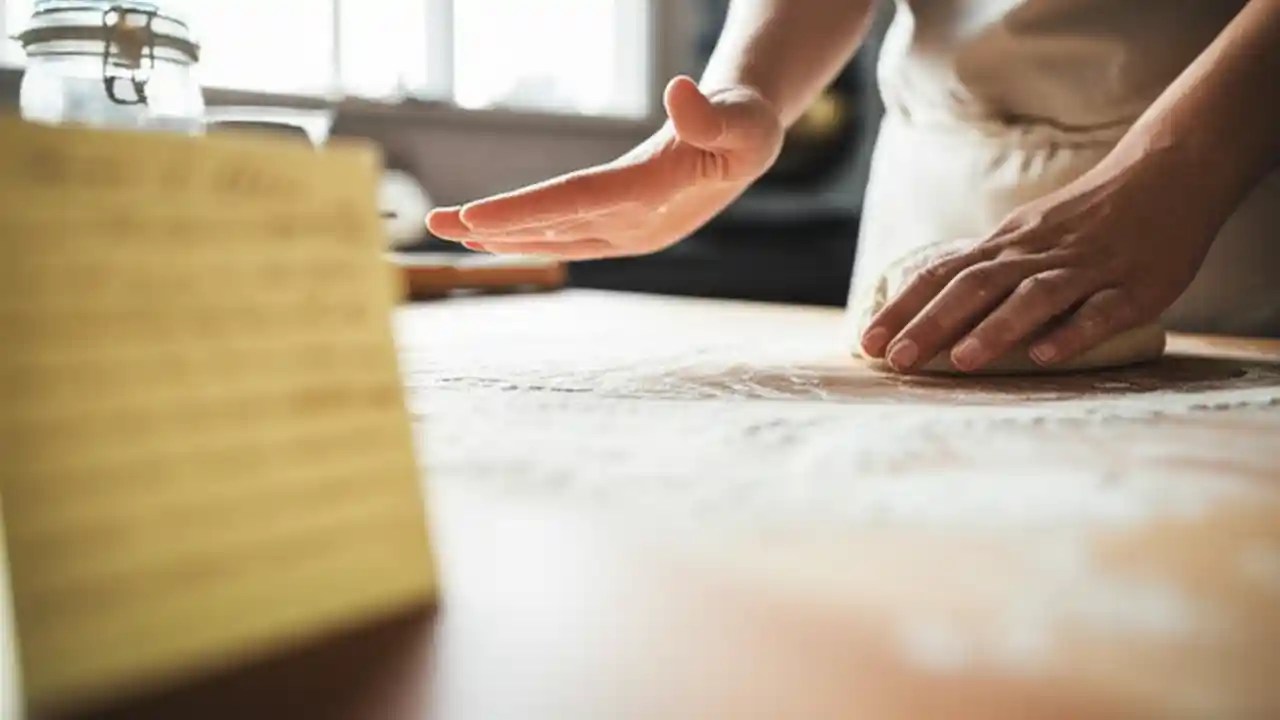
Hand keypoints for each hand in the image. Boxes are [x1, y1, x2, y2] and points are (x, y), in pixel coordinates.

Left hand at [426, 76, 783, 259]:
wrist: (750, 147)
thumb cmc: (746, 126)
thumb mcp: (744, 118)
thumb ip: (713, 114)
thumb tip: (680, 92)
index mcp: (656, 195)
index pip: (578, 203)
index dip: (525, 211)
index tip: (473, 216)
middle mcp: (634, 224)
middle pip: (552, 225)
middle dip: (491, 226)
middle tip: (434, 223)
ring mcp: (626, 232)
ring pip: (551, 234)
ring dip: (499, 232)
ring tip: (446, 230)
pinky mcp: (620, 230)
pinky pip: (563, 233)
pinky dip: (525, 233)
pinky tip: (492, 234)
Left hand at [859, 160, 1218, 372]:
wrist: (1169, 170)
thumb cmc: (1087, 216)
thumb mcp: (1028, 234)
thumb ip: (986, 268)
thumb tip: (929, 306)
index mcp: (1007, 245)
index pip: (942, 275)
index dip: (903, 309)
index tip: (866, 344)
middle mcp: (1037, 253)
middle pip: (975, 286)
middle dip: (931, 324)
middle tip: (895, 361)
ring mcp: (1085, 268)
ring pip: (1033, 297)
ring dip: (994, 329)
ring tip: (959, 362)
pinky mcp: (1133, 286)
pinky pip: (1100, 312)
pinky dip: (1072, 333)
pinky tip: (1045, 356)